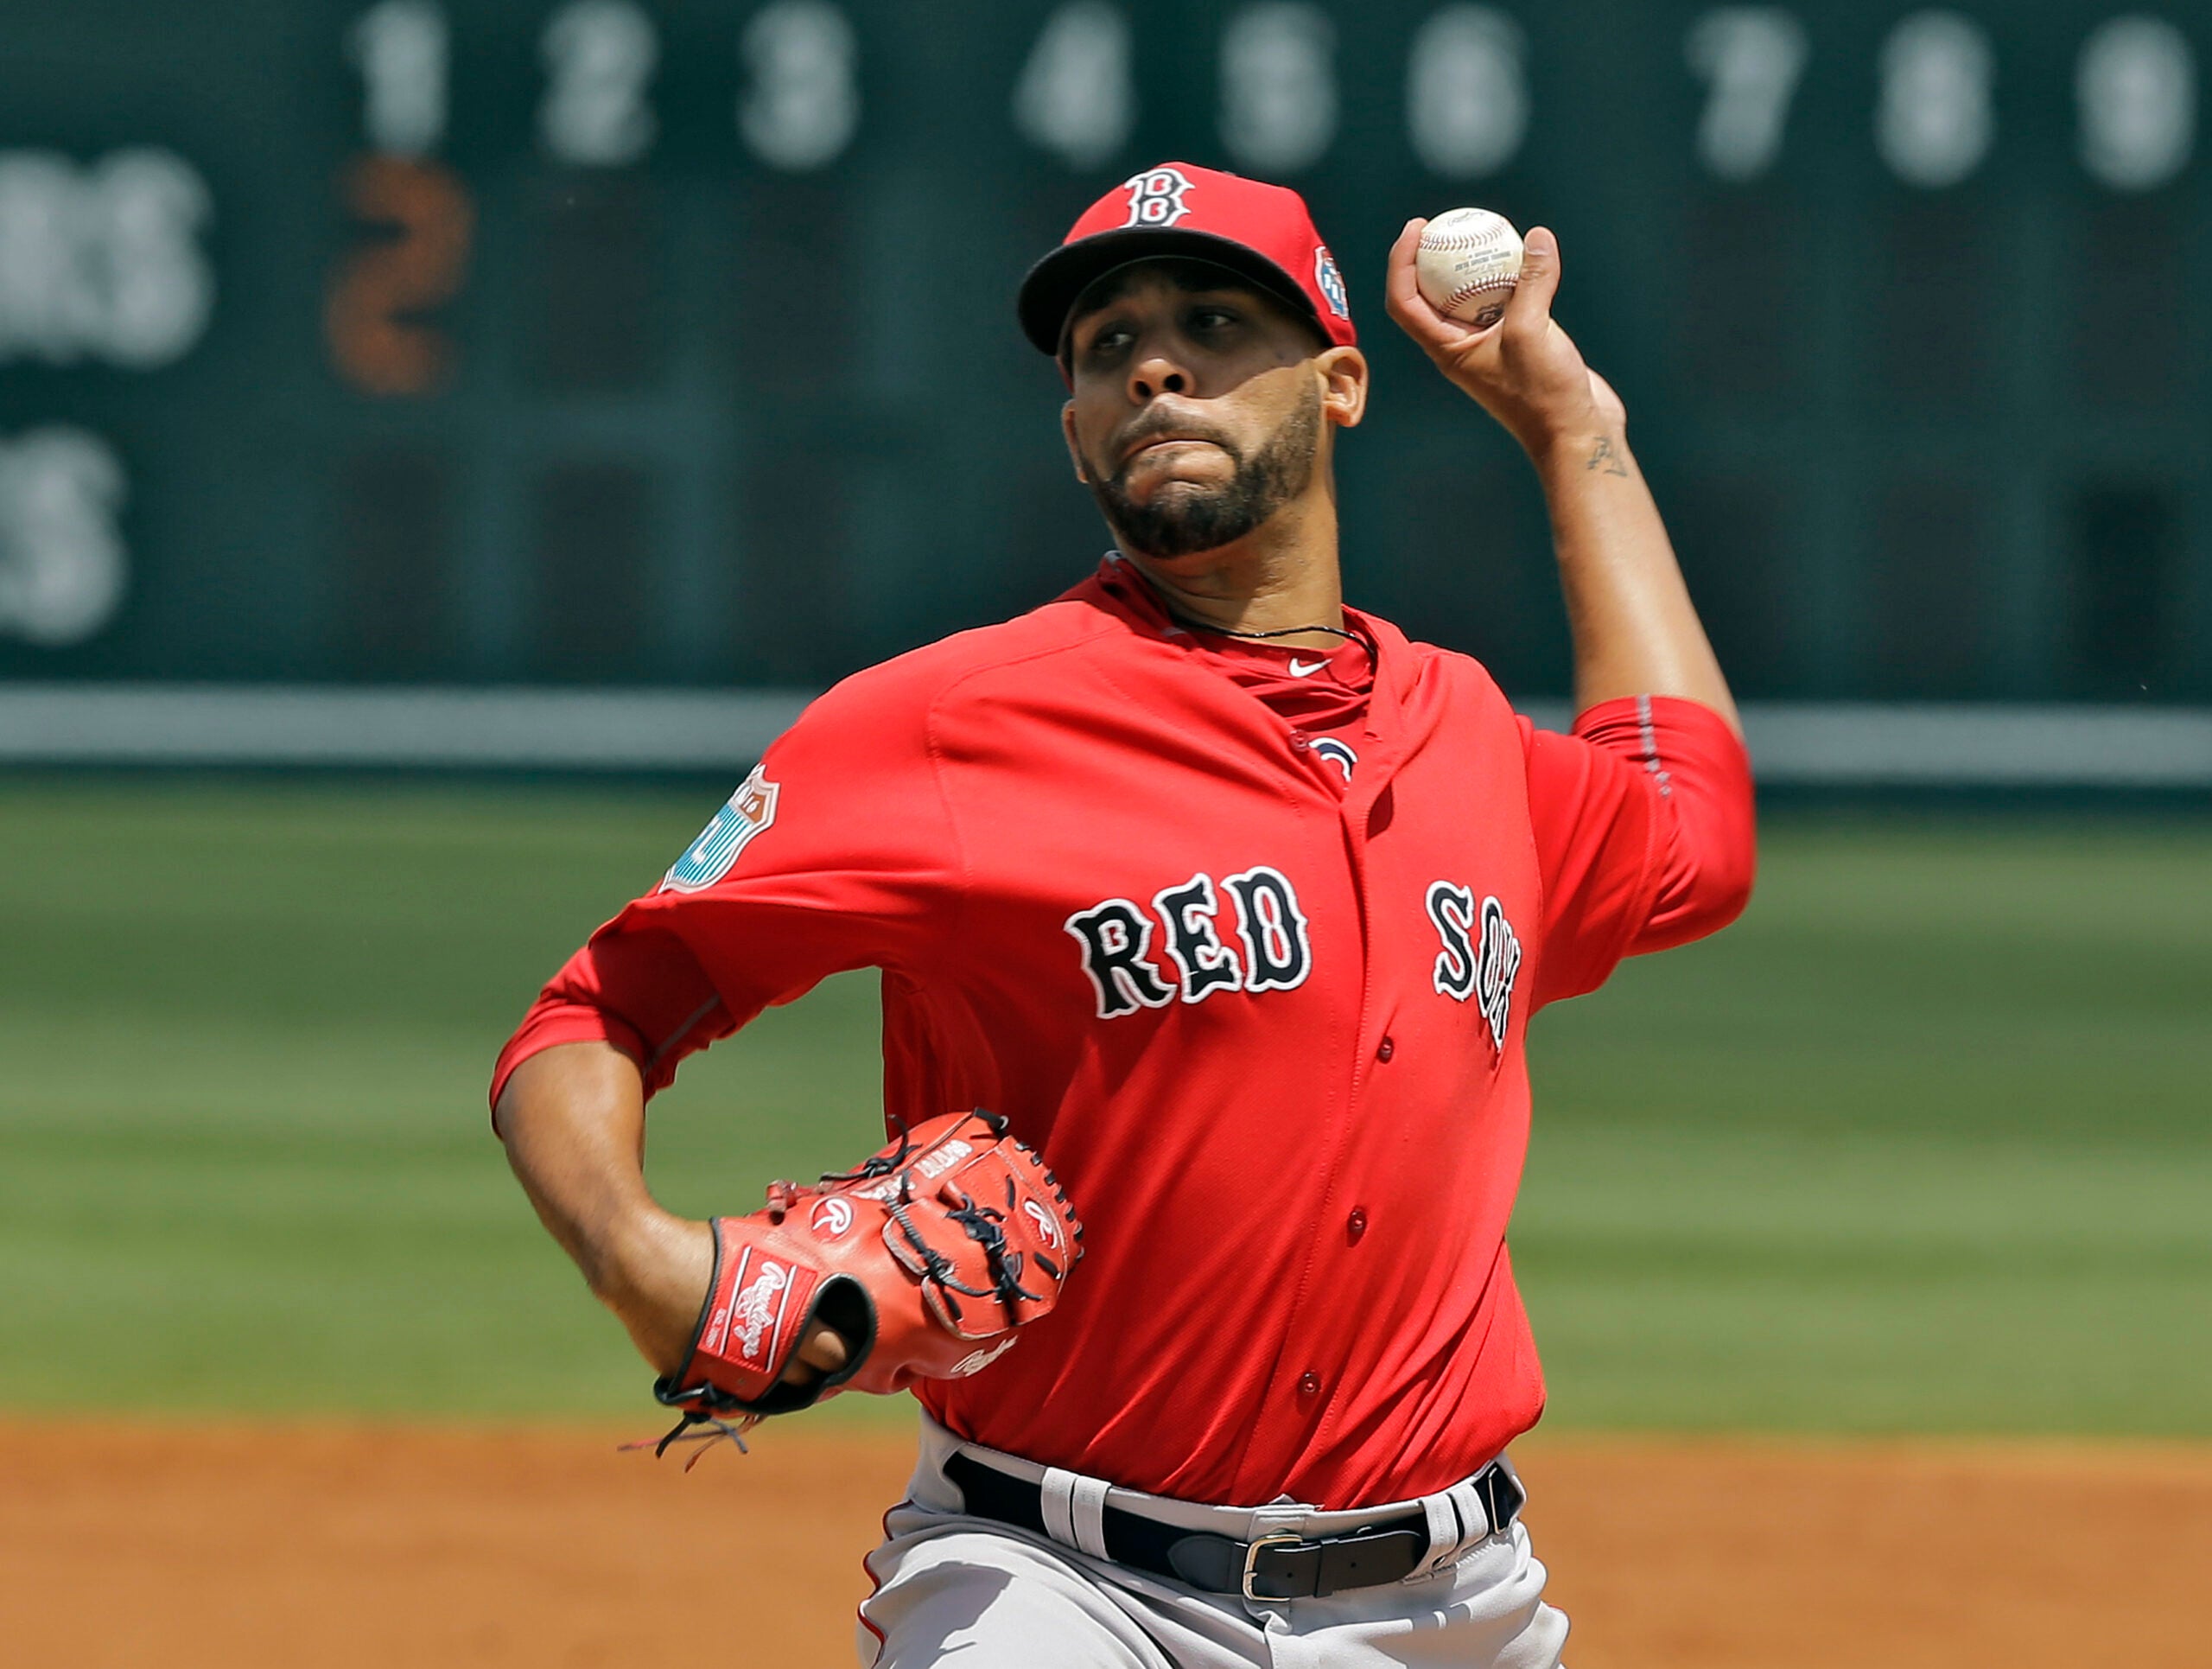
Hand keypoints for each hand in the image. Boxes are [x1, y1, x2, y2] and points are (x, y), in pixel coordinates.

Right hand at [605, 1211, 853, 1384]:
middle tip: (812, 1352)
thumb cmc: (705, 1249)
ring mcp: (730, 1373)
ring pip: (772, 1391)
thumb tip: (820, 1290)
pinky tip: (742, 1361)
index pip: (834, 1352)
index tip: (840, 1342)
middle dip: (814, 1367)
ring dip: (780, 1378)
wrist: (640, 1264)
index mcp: (787, 1319)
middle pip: (808, 1377)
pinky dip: (741, 1380)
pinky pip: (733, 1391)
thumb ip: (794, 1278)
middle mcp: (764, 1354)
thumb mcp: (763, 1251)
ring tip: (780, 1356)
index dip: (840, 1348)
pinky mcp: (699, 1383)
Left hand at [1384, 220, 1622, 458]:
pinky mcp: (1519, 342)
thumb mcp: (1532, 331)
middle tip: (1446, 220)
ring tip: (1484, 229)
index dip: (1401, 262)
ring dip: (1474, 264)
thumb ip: (1532, 282)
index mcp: (1446, 349)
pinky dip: (1511, 276)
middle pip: (1431, 294)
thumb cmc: (1543, 393)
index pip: (1404, 302)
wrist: (1575, 433)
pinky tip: (1528, 252)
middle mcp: (1460, 346)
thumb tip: (1536, 236)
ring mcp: (1489, 345)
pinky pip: (1507, 300)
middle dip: (1433, 256)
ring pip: (1472, 296)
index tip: (1417, 228)